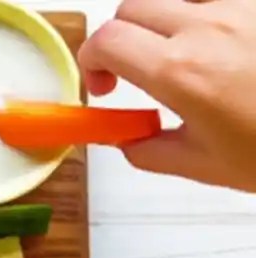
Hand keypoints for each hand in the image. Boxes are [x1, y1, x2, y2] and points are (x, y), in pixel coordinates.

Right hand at [79, 0, 255, 189]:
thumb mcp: (207, 166)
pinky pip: (220, 0)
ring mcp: (241, 10)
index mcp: (180, 72)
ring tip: (179, 53)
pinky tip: (224, 47)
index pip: (106, 41)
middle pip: (132, 8)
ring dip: (163, 20)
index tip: (106, 87)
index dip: (92, 62)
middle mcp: (206, 28)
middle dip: (121, 39)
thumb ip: (151, 152)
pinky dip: (207, 17)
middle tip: (133, 73)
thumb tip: (129, 141)